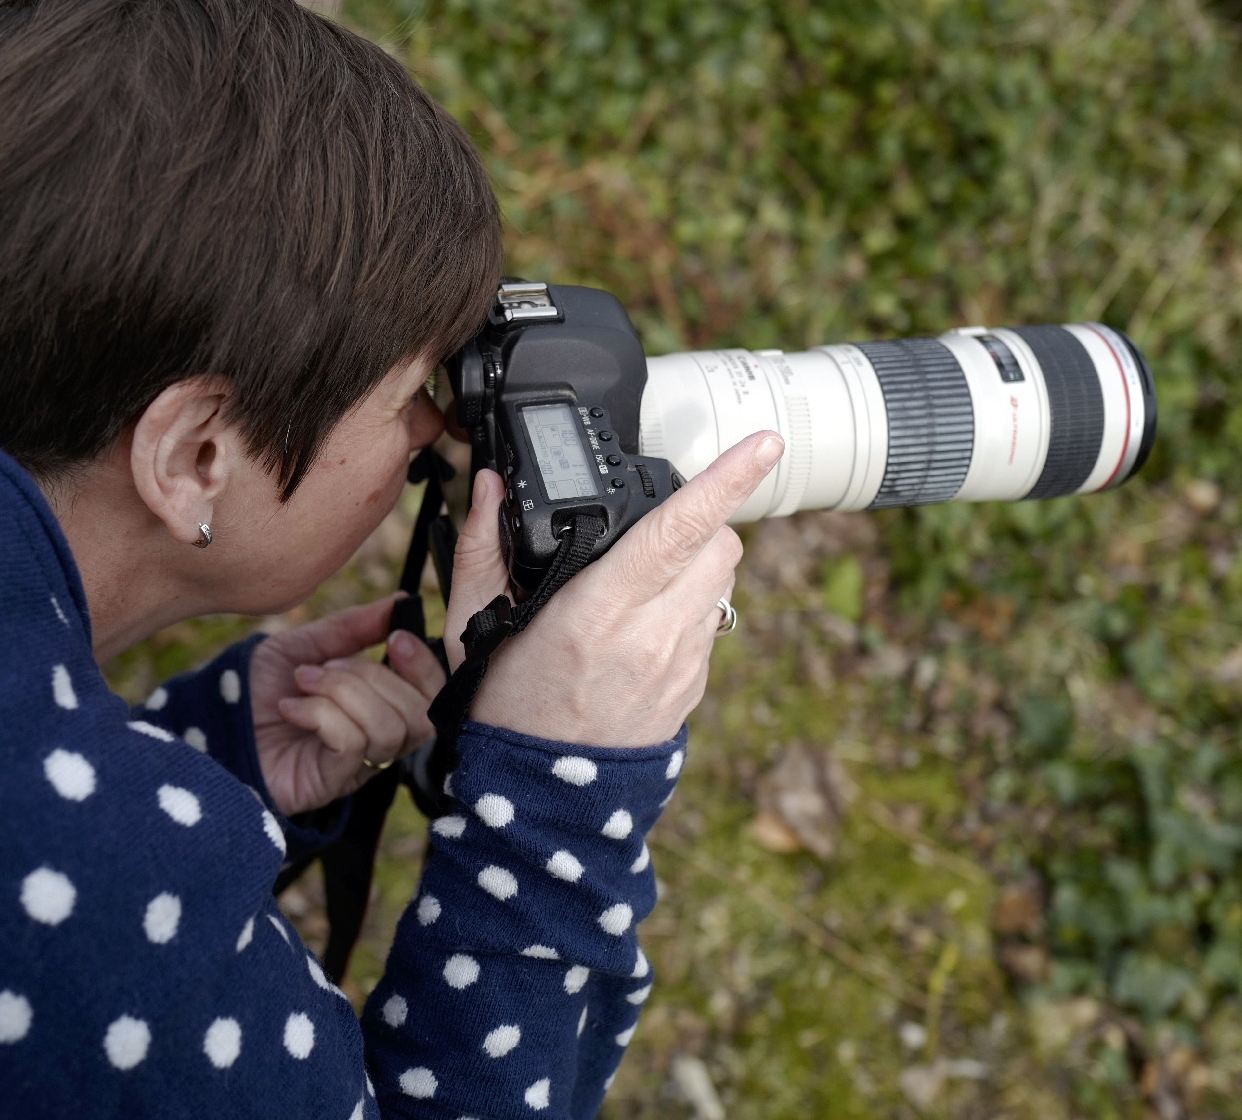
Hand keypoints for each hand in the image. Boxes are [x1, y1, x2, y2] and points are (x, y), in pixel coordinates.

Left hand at [248, 595, 443, 814]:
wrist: (210, 722)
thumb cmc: (257, 690)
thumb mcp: (305, 646)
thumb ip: (354, 628)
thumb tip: (400, 603)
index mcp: (379, 708)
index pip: (432, 697)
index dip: (423, 668)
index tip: (395, 639)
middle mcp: (376, 741)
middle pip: (419, 715)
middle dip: (374, 678)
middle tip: (328, 665)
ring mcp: (355, 767)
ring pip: (389, 730)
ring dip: (344, 693)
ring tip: (304, 682)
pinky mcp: (330, 783)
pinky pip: (351, 745)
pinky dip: (322, 715)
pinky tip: (291, 708)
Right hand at [444, 431, 783, 747]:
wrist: (541, 800)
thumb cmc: (504, 708)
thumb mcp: (477, 625)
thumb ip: (482, 548)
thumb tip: (488, 486)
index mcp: (596, 611)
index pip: (678, 528)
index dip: (727, 479)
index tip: (765, 442)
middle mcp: (651, 636)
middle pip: (721, 544)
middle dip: (702, 521)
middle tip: (657, 529)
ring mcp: (681, 665)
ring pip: (722, 582)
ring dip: (697, 565)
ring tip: (643, 584)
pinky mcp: (694, 689)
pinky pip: (711, 625)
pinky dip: (689, 610)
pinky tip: (643, 628)